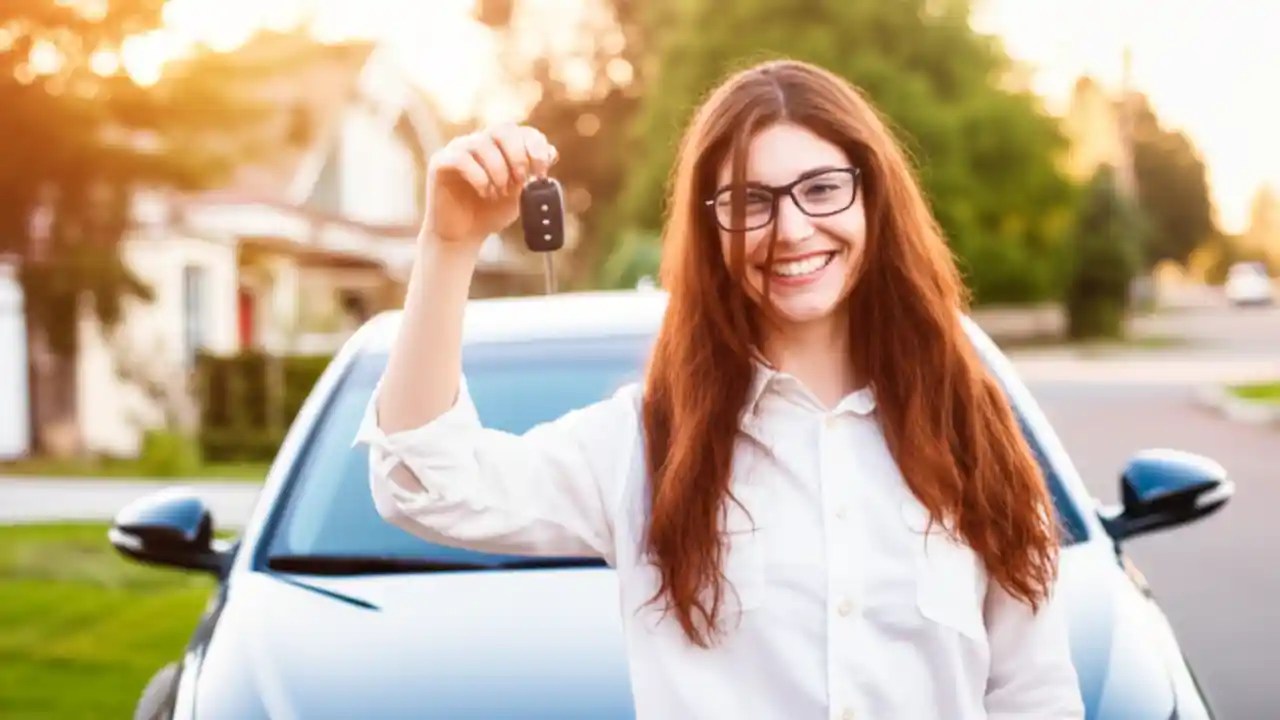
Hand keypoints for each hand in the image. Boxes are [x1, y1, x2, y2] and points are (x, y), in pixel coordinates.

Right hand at [421, 123, 558, 245]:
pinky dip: (479, 176)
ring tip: (500, 193)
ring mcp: (457, 150)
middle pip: (503, 128)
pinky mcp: (440, 163)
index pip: (521, 131)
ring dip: (498, 169)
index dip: (535, 146)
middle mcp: (478, 142)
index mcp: (498, 147)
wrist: (463, 237)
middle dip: (518, 154)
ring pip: (482, 143)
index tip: (542, 172)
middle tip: (521, 180)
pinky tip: (485, 193)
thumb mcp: (520, 194)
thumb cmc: (489, 213)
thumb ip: (533, 174)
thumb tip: (551, 152)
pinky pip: (461, 158)